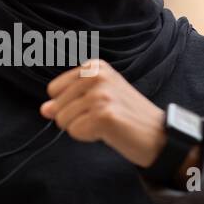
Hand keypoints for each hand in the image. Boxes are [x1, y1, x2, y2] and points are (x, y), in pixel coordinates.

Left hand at [39, 58, 167, 167]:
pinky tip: (109, 132)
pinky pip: (75, 131)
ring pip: (63, 120)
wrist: (158, 135)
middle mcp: (96, 75)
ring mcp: (100, 94)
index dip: (69, 105)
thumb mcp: (97, 101)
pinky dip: (89, 137)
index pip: (54, 90)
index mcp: (94, 66)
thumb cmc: (127, 117)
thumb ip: (68, 101)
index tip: (94, 107)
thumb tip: (45, 109)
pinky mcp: (104, 115)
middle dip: (75, 119)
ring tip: (107, 124)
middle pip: (57, 106)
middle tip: (103, 118)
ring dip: (83, 129)